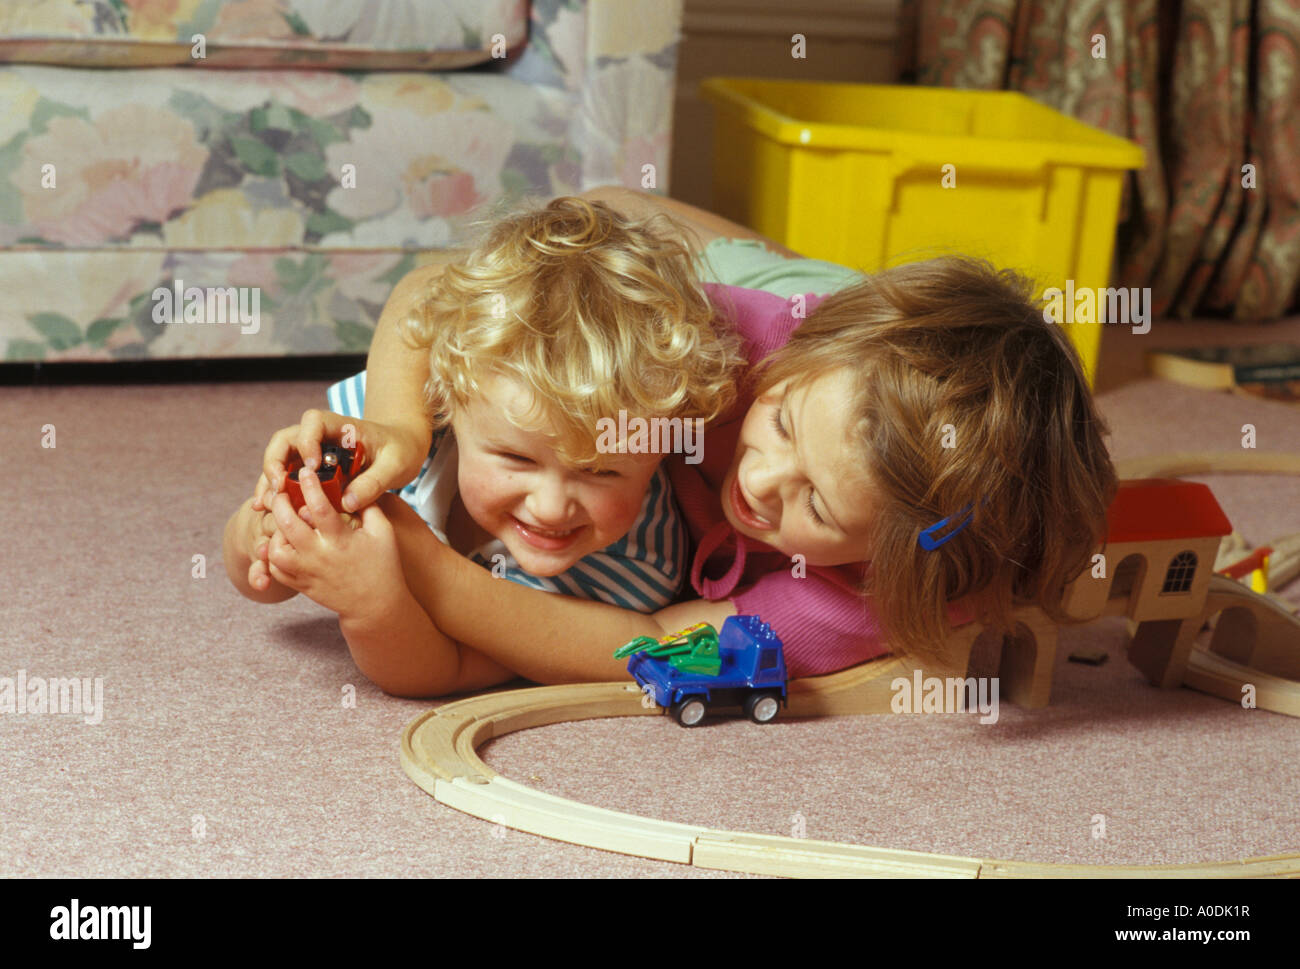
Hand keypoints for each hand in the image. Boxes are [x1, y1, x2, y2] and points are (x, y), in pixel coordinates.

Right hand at [253, 410, 428, 514]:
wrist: (403, 450)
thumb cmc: (401, 450)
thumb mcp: (396, 465)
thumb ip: (374, 482)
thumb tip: (347, 503)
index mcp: (341, 426)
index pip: (312, 422)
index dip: (307, 442)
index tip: (313, 467)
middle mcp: (320, 436)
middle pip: (285, 440)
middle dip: (275, 463)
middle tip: (278, 489)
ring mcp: (312, 453)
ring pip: (280, 460)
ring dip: (269, 481)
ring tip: (264, 505)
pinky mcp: (311, 471)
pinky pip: (287, 478)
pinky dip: (275, 492)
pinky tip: (265, 510)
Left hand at [263, 467, 404, 622]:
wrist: (377, 606)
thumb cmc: (383, 566)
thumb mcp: (384, 533)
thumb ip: (369, 507)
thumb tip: (354, 487)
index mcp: (341, 540)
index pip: (319, 506)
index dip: (309, 485)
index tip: (304, 471)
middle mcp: (320, 556)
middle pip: (288, 524)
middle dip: (280, 502)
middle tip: (282, 491)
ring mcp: (308, 572)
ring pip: (275, 550)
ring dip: (275, 532)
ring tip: (284, 522)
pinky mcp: (302, 585)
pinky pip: (276, 570)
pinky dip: (274, 555)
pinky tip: (283, 543)